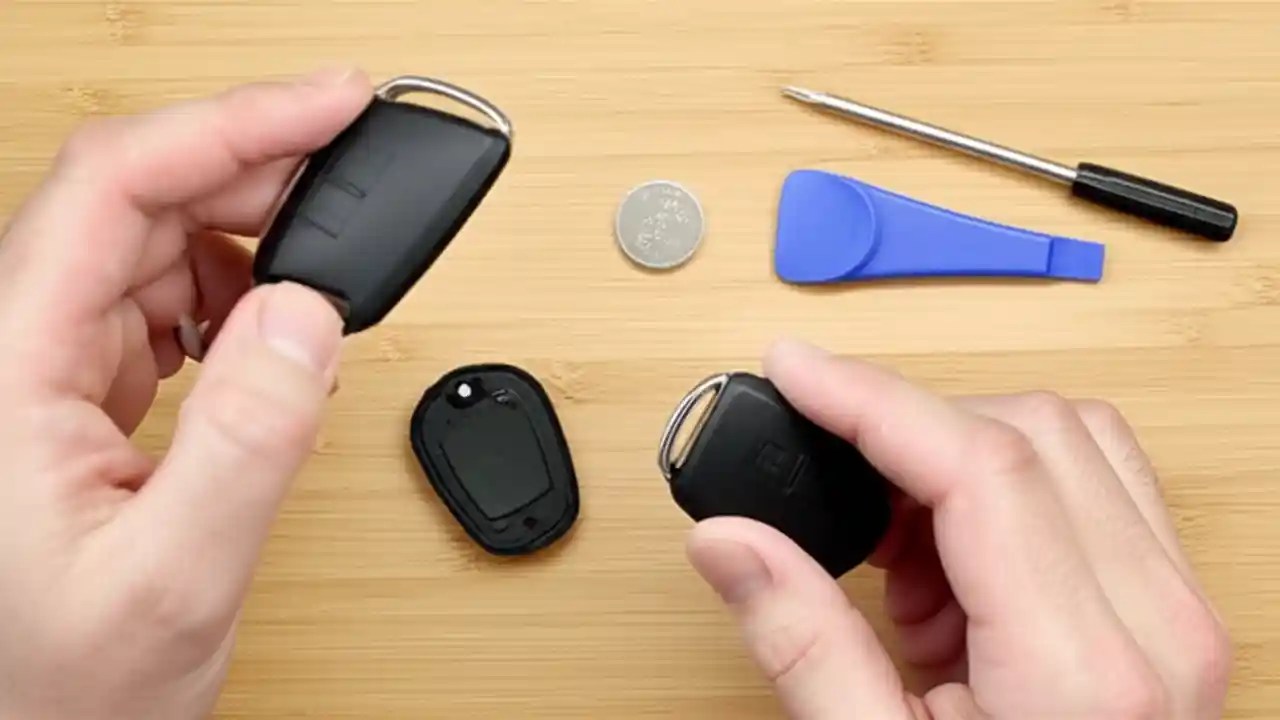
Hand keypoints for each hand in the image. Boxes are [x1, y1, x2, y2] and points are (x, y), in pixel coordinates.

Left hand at [0, 68, 371, 718]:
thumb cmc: (57, 688)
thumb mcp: (175, 578)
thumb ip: (250, 438)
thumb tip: (307, 310)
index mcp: (4, 370)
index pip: (114, 188)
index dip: (231, 123)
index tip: (328, 103)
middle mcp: (8, 349)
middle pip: (133, 195)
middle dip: (250, 165)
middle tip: (349, 164)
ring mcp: (37, 367)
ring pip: (147, 242)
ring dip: (242, 233)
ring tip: (318, 262)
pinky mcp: (71, 393)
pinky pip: (155, 301)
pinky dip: (228, 293)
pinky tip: (265, 323)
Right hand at [687, 339, 1230, 718]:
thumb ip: (802, 644)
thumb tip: (727, 540)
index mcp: (1081, 671)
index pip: (979, 464)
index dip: (871, 398)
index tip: (796, 371)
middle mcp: (1156, 623)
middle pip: (1031, 430)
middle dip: (913, 444)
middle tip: (852, 521)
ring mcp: (1180, 611)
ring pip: (1075, 440)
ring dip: (966, 465)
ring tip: (908, 566)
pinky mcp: (1175, 608)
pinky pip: (1099, 482)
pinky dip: (1011, 491)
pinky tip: (958, 575)